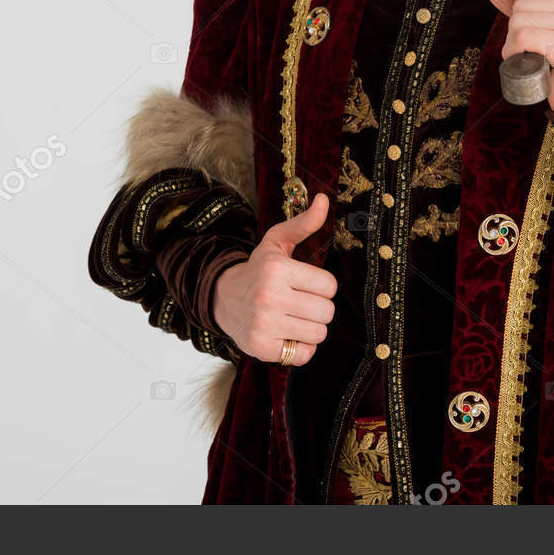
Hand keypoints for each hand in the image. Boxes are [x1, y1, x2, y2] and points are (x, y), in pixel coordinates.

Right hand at [211, 193, 336, 364]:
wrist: (223, 298)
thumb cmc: (259, 269)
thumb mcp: (277, 242)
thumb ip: (304, 223)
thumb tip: (324, 200)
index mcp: (277, 269)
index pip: (329, 286)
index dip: (322, 286)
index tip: (306, 284)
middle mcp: (269, 297)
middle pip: (327, 312)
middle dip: (318, 308)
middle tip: (300, 302)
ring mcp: (264, 325)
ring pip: (318, 334)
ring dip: (310, 327)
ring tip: (293, 317)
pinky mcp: (261, 348)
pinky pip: (304, 354)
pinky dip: (300, 347)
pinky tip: (286, 334)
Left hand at [488, 0, 553, 110]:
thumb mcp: (551, 24)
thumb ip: (526, 6)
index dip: (523, 16)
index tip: (544, 34)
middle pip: (520, 6)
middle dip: (519, 31)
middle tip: (540, 49)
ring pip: (517, 23)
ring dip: (516, 45)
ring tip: (537, 57)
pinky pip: (520, 39)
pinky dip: (514, 54)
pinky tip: (529, 63)